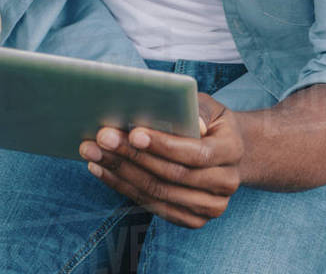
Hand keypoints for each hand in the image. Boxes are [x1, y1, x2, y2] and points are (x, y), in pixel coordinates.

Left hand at [80, 94, 243, 228]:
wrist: (230, 154)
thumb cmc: (212, 123)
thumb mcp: (210, 106)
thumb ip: (197, 110)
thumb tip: (186, 119)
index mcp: (232, 151)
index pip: (195, 153)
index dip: (162, 144)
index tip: (133, 132)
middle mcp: (225, 184)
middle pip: (171, 175)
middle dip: (132, 156)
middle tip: (102, 138)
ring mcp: (210, 207)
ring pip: (158, 194)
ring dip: (121, 173)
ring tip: (94, 153)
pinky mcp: (192, 219)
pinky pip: (153, 206)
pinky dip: (124, 188)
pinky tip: (103, 171)